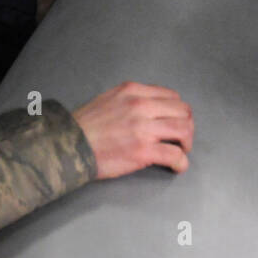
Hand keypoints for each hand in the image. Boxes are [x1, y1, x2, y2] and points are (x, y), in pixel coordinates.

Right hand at [72, 82, 194, 178]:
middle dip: (187, 126)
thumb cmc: (85, 125)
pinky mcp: (143, 151)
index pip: (172, 96)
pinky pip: (175, 155)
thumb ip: (130, 99)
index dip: (178, 111)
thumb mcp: (108, 98)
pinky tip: (177, 166)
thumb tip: (150, 107)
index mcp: (133, 91)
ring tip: (181, 151)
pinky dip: (182, 162)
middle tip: (182, 139)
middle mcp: (141, 105)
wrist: (70, 144)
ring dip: (187, 142)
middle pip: (183, 111)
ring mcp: (143, 128)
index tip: (176, 122)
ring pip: (184, 130)